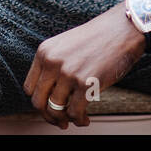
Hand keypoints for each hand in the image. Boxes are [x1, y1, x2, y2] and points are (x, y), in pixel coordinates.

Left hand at [23, 5, 146, 128]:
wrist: (122, 29)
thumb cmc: (97, 38)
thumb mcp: (65, 45)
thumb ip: (54, 64)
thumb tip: (50, 93)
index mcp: (44, 52)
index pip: (29, 88)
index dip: (39, 102)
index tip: (48, 107)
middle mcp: (52, 62)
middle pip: (38, 101)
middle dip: (48, 116)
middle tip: (59, 121)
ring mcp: (68, 73)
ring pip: (55, 110)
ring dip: (64, 120)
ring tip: (76, 120)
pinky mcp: (85, 83)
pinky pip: (74, 113)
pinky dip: (79, 120)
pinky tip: (85, 119)